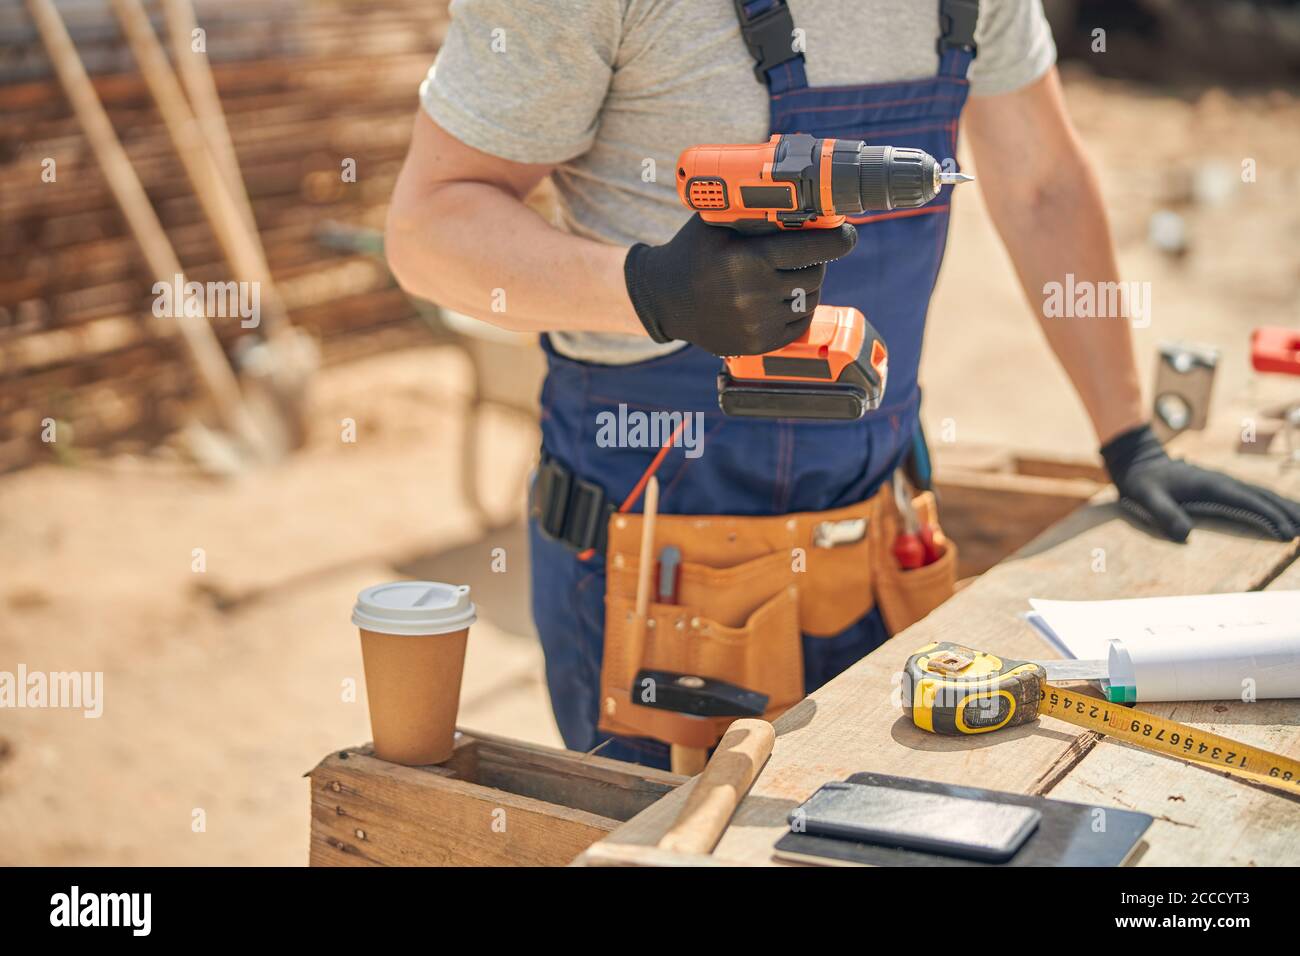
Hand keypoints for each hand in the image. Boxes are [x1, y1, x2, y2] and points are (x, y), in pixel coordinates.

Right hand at [623, 214, 856, 355]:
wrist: (664, 299)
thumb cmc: (693, 253)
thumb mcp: (716, 222)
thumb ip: (754, 211)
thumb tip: (804, 200)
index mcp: (747, 260)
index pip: (811, 248)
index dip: (837, 240)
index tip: (848, 234)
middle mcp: (754, 295)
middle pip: (815, 275)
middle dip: (816, 261)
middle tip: (804, 253)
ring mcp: (757, 324)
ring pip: (809, 300)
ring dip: (806, 285)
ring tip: (784, 275)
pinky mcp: (759, 345)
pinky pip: (798, 324)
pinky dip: (796, 309)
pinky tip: (778, 298)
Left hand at [1102, 424, 1299, 541]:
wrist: (1139, 461)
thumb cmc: (1142, 482)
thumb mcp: (1147, 497)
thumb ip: (1164, 514)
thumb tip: (1186, 536)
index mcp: (1211, 485)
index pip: (1248, 502)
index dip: (1270, 516)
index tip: (1288, 532)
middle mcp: (1223, 481)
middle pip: (1263, 496)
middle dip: (1287, 512)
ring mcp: (1223, 482)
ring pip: (1261, 493)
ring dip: (1283, 506)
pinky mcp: (1220, 485)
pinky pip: (1252, 494)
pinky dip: (1270, 502)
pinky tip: (1279, 510)